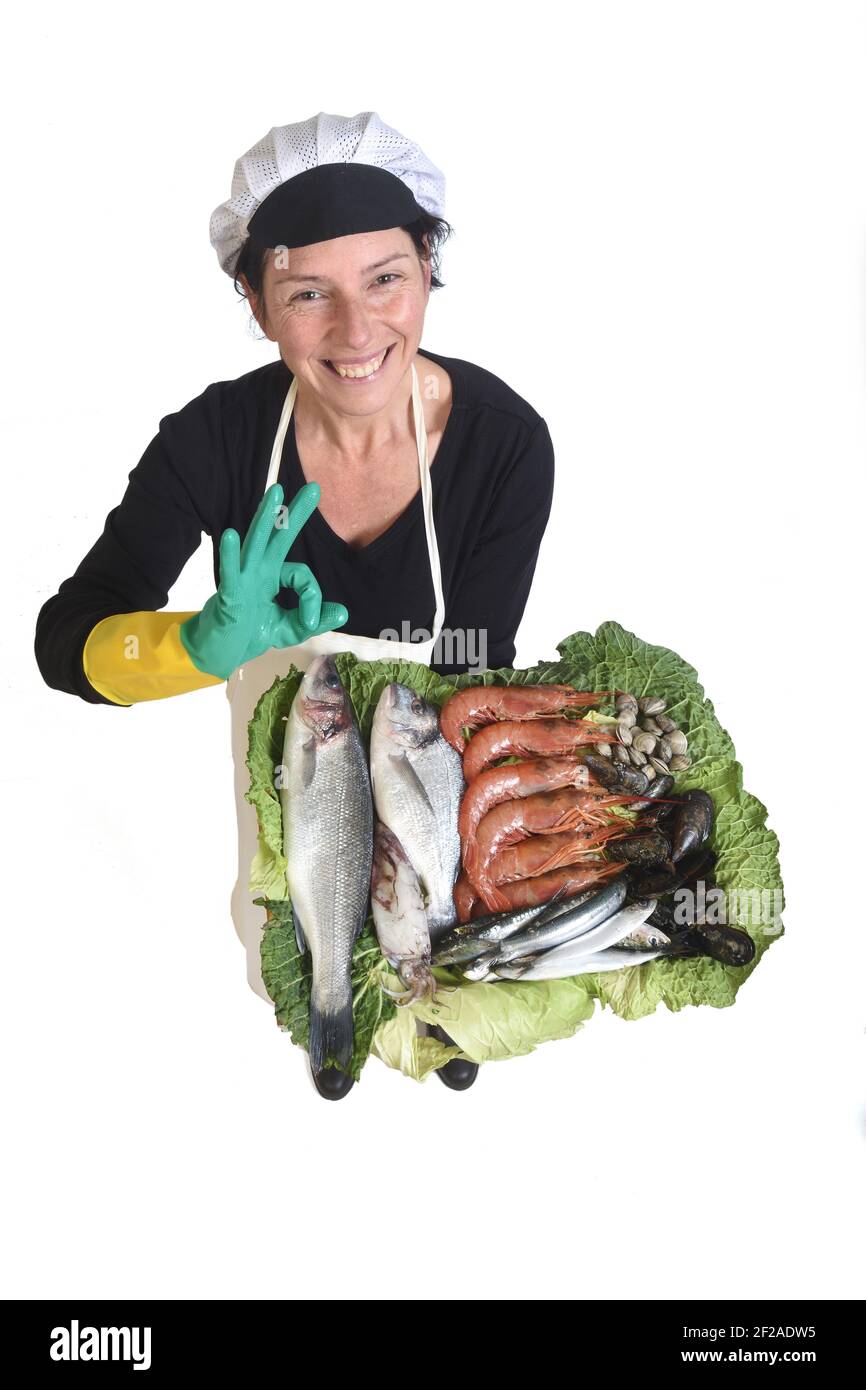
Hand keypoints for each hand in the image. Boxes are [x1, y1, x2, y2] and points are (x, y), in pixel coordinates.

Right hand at [179, 483, 348, 679]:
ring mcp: (242, 579)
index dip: (312, 598)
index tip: (313, 620)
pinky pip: (230, 572)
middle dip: (296, 513)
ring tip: (275, 492)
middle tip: (315, 488)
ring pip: (256, 544)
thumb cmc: (250, 633)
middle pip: (280, 537)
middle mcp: (259, 571)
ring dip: (265, 518)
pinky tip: (230, 535)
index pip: (301, 575)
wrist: (220, 651)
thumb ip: (313, 620)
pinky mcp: (229, 594)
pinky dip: (230, 554)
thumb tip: (344, 611)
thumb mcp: (289, 630)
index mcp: (274, 577)